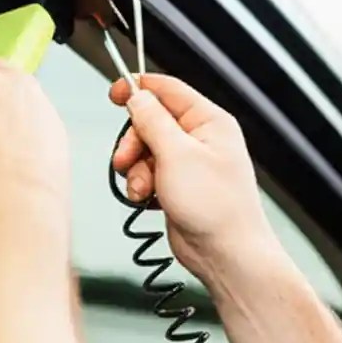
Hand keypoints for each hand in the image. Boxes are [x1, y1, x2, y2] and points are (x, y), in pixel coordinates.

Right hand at [109, 75, 273, 282]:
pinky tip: (147, 199)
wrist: (226, 254)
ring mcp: (189, 163)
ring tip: (143, 189)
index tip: (115, 94)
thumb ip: (153, 121)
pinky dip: (141, 185)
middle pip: (150, 122)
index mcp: (209, 122)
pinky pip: (147, 174)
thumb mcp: (177, 154)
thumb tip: (138, 97)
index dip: (139, 88)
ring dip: (135, 170)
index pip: (169, 89)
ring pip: (145, 150)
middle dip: (133, 142)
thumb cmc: (216, 207)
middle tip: (126, 160)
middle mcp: (200, 139)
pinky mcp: (177, 186)